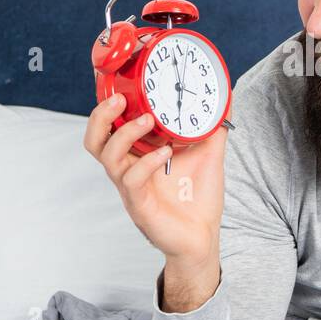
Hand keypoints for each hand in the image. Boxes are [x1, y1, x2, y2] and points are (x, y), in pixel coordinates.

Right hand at [84, 93, 227, 272]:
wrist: (204, 237)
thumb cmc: (199, 197)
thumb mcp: (208, 153)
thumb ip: (212, 126)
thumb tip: (224, 97)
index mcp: (137, 154)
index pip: (110, 126)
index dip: (106, 105)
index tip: (118, 81)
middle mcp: (128, 169)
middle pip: (95, 140)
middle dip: (101, 115)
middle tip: (121, 98)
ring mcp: (131, 188)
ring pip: (108, 156)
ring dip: (125, 133)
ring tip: (149, 121)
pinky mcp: (140, 205)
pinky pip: (132, 180)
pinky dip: (146, 162)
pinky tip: (165, 152)